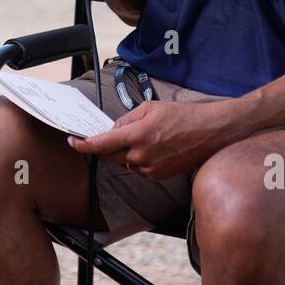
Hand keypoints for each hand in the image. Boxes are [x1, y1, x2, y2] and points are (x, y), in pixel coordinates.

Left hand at [67, 99, 228, 179]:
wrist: (211, 133)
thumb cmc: (184, 116)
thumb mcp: (151, 108)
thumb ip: (127, 119)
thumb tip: (113, 129)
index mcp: (137, 135)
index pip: (101, 144)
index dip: (83, 144)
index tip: (73, 141)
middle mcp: (140, 156)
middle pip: (109, 156)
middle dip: (103, 147)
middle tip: (103, 137)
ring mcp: (150, 168)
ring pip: (125, 162)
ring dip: (126, 152)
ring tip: (147, 136)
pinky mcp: (158, 175)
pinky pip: (139, 168)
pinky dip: (140, 158)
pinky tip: (156, 147)